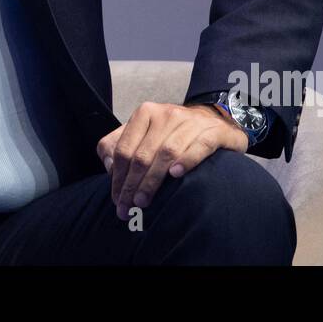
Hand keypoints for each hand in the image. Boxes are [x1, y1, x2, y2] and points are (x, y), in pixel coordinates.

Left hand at [96, 101, 249, 219]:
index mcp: (145, 113)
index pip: (124, 149)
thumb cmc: (172, 133)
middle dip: (132, 184)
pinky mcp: (214, 132)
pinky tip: (175, 175)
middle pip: (142, 154)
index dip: (118, 177)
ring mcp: (191, 122)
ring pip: (166, 152)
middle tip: (128, 207)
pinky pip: (198, 146)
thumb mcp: (143, 133)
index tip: (117, 200)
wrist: (213, 122)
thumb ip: (119, 145)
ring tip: (144, 201)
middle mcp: (167, 114)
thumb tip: (108, 166)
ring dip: (152, 180)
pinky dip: (186, 160)